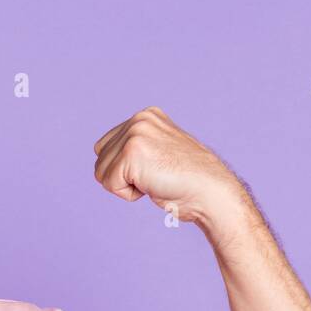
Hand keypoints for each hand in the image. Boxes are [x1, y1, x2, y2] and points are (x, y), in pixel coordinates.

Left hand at [93, 106, 242, 226]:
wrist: (210, 192)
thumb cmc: (187, 182)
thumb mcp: (158, 154)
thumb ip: (136, 148)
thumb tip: (100, 151)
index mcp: (147, 116)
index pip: (106, 147)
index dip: (124, 169)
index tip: (154, 170)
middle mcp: (139, 119)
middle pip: (100, 159)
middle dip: (122, 177)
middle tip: (155, 177)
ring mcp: (135, 133)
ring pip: (101, 172)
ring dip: (126, 186)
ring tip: (154, 180)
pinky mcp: (131, 152)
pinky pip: (109, 183)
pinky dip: (128, 194)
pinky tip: (152, 186)